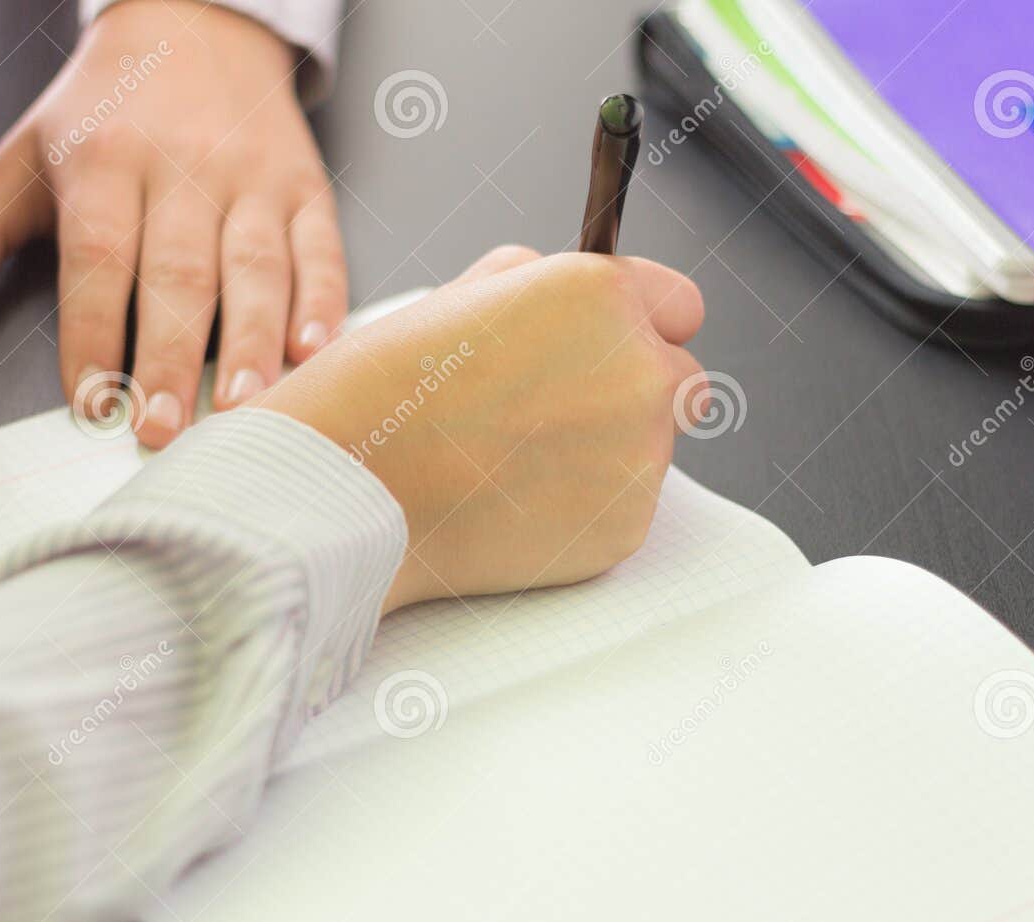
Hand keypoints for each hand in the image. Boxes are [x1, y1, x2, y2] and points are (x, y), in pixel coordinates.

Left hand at [0, 0, 345, 447]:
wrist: (196, 27)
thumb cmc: (111, 107)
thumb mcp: (30, 150)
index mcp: (108, 159)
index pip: (99, 255)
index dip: (92, 331)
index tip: (90, 398)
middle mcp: (186, 168)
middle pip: (180, 274)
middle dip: (169, 358)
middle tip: (161, 428)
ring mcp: (254, 181)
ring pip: (257, 270)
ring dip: (250, 345)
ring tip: (240, 407)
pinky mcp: (307, 190)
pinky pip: (321, 252)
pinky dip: (322, 305)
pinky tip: (310, 352)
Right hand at [258, 246, 707, 612]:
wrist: (352, 490)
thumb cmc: (382, 391)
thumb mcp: (456, 296)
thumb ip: (534, 283)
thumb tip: (556, 286)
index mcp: (600, 297)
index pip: (680, 304)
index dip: (641, 325)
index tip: (613, 345)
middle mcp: (638, 371)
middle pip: (679, 379)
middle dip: (631, 391)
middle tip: (552, 413)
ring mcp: (639, 456)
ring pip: (651, 448)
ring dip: (607, 451)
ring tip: (516, 461)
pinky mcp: (625, 526)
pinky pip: (624, 508)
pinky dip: (585, 509)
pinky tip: (516, 503)